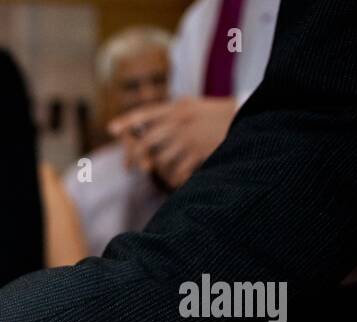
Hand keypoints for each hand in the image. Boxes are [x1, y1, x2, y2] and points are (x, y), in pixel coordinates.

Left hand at [110, 96, 237, 189]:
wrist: (245, 117)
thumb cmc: (214, 115)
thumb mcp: (191, 107)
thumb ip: (168, 116)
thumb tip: (141, 130)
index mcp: (177, 107)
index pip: (146, 113)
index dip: (127, 121)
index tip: (111, 129)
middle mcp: (179, 121)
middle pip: (146, 142)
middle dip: (134, 157)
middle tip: (128, 167)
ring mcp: (188, 138)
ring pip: (159, 160)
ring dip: (158, 169)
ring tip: (163, 172)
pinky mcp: (198, 152)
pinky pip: (177, 171)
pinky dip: (175, 178)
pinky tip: (178, 179)